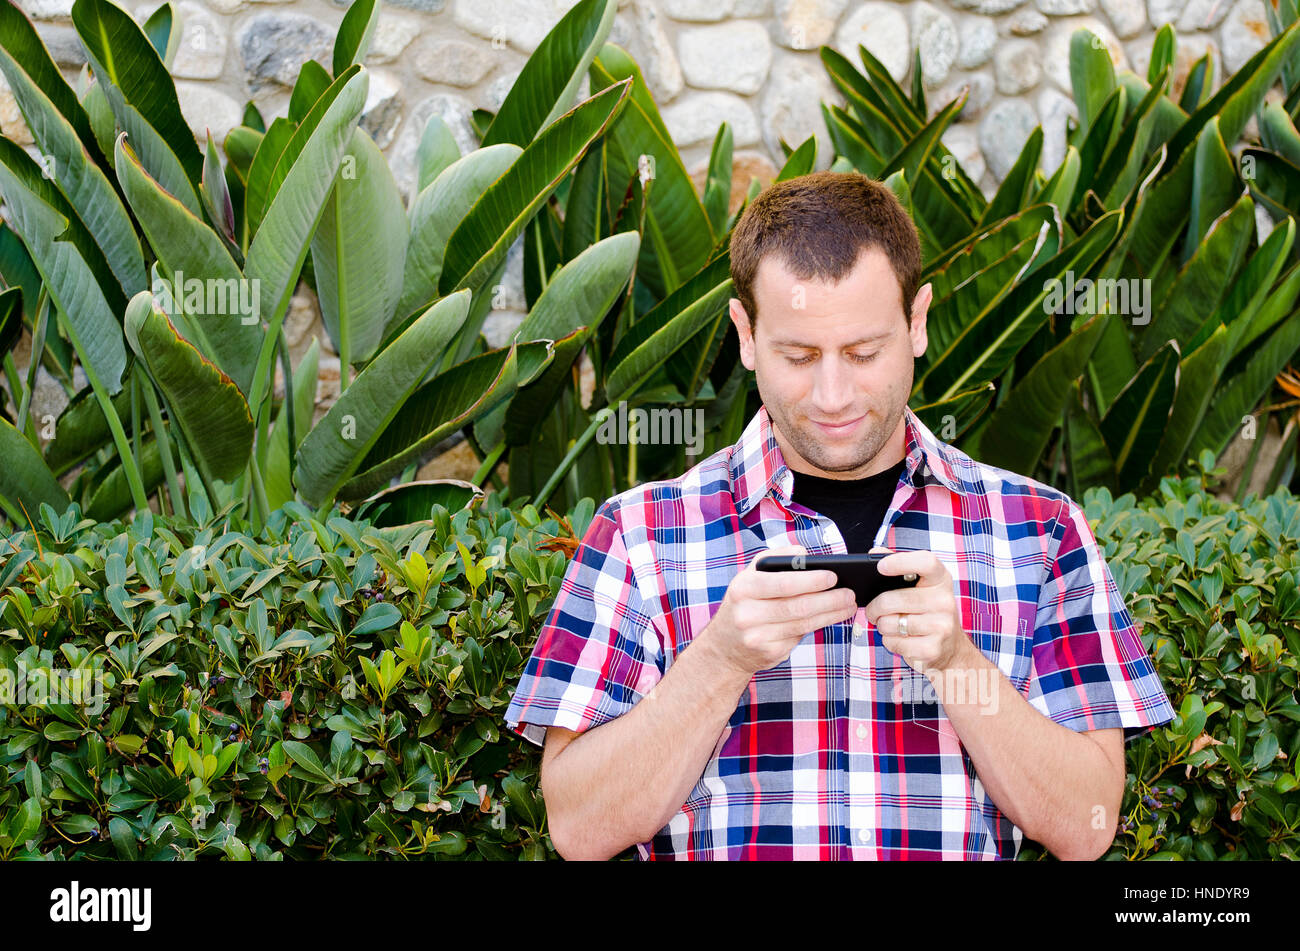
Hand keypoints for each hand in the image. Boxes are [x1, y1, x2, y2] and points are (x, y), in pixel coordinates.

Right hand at [699, 544, 858, 679]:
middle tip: (850, 593)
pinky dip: (819, 626)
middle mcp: (747, 614)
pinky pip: (800, 637)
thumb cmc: (743, 603)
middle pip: (798, 606)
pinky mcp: (769, 653)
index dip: (811, 580)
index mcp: (743, 588)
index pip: (783, 583)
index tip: (833, 576)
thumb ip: (775, 559)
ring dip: (831, 614)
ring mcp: (758, 637)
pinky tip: (832, 618)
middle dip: (829, 599)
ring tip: (848, 605)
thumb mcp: (749, 576)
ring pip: (804, 624)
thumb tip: (804, 554)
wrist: (723, 648)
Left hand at [863, 546, 973, 677]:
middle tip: (873, 611)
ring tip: (891, 625)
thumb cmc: (926, 610)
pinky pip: (894, 643)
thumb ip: (899, 567)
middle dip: (874, 607)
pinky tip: (901, 639)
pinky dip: (890, 642)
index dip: (901, 562)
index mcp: (941, 579)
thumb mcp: (919, 586)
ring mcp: (942, 626)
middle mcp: (945, 601)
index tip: (881, 567)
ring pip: (889, 623)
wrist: (950, 648)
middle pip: (892, 599)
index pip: (926, 562)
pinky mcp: (932, 649)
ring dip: (882, 626)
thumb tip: (874, 552)